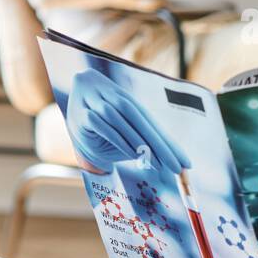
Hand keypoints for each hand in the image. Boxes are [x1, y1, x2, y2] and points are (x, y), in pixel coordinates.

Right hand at [64, 68, 190, 174]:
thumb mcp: (120, 127)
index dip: (169, 144)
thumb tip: (166, 157)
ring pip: (124, 122)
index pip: (152, 125)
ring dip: (140, 143)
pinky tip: (132, 153)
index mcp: (130, 100)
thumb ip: (137, 137)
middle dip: (161, 146)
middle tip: (177, 168)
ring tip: (156, 163)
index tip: (186, 164)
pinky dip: (119, 139)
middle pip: (143, 123)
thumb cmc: (99, 120)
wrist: (71, 90)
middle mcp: (116, 96)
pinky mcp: (82, 112)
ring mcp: (98, 101)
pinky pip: (104, 125)